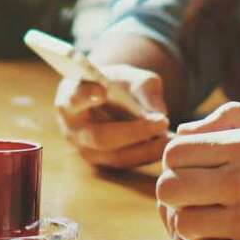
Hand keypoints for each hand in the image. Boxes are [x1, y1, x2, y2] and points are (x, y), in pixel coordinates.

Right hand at [54, 64, 169, 169]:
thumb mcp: (130, 75)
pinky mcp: (103, 163)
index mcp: (69, 98)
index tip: (102, 91)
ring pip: (116, 156)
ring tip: (170, 136)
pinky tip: (167, 144)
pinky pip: (127, 164)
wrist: (109, 100)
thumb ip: (143, 87)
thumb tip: (158, 112)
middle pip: (99, 137)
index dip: (85, 95)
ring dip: (146, 149)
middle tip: (162, 121)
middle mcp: (73, 129)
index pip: (73, 98)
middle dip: (133, 131)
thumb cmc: (115, 83)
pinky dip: (148, 155)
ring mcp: (86, 150)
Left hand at [156, 105, 239, 239]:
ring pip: (183, 225)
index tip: (196, 177)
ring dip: (195, 228)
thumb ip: (236, 119)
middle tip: (201, 203)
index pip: (175, 153)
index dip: (179, 166)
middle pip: (169, 189)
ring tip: (217, 226)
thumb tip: (184, 129)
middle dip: (180, 196)